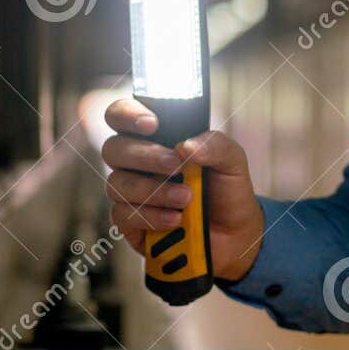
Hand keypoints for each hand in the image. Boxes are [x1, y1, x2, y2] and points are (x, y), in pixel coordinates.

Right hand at [101, 98, 265, 283]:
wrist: (235, 235)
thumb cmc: (227, 190)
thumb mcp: (232, 161)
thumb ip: (216, 145)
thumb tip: (186, 146)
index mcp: (156, 138)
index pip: (121, 116)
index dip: (126, 114)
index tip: (151, 123)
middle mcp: (136, 163)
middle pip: (113, 149)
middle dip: (145, 155)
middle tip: (176, 165)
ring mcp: (130, 193)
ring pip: (117, 184)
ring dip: (154, 190)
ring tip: (187, 198)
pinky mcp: (129, 223)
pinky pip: (123, 215)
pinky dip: (152, 216)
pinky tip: (176, 219)